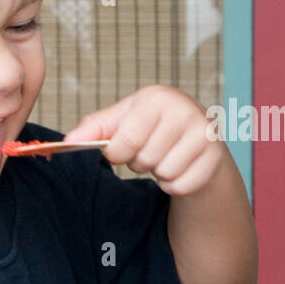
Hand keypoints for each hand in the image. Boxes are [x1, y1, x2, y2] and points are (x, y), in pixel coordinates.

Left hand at [65, 85, 223, 195]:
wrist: (197, 137)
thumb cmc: (154, 126)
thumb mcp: (124, 120)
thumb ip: (94, 128)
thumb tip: (68, 140)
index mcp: (158, 98)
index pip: (125, 140)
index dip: (118, 152)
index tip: (123, 148)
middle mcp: (185, 111)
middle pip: (145, 159)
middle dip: (141, 162)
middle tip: (151, 150)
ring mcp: (206, 134)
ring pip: (165, 173)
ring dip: (159, 173)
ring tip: (166, 156)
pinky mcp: (216, 158)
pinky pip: (182, 186)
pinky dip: (175, 184)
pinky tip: (180, 167)